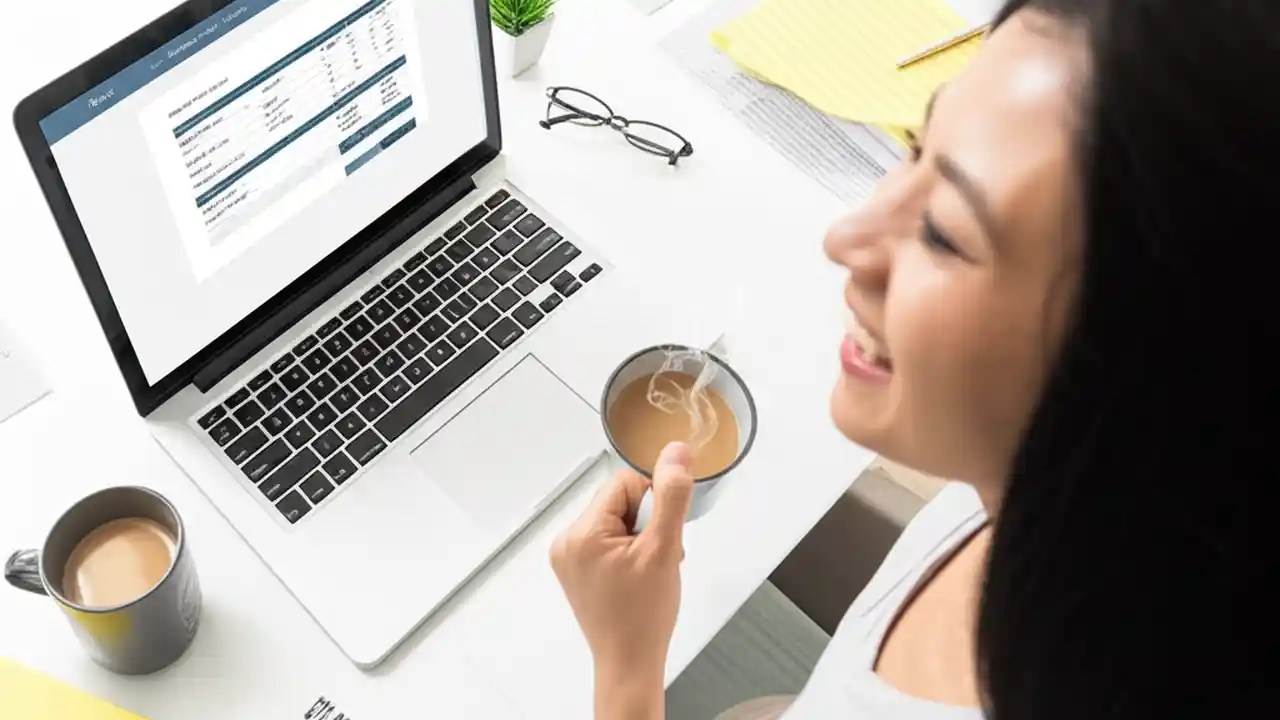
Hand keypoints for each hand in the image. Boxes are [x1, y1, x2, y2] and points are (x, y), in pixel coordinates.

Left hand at [550, 442, 694, 718]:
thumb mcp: (664, 550)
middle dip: (648, 523)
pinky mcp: (577, 570)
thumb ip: (672, 497)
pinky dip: (630, 552)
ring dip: (642, 538)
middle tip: (657, 558)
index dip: (652, 503)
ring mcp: (569, 557)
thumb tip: (676, 452)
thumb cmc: (643, 616)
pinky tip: (638, 577)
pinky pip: (608, 540)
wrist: (630, 663)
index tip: (661, 535)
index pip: (624, 483)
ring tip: (648, 571)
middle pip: (619, 501)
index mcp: (581, 533)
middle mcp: (567, 541)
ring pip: (617, 520)